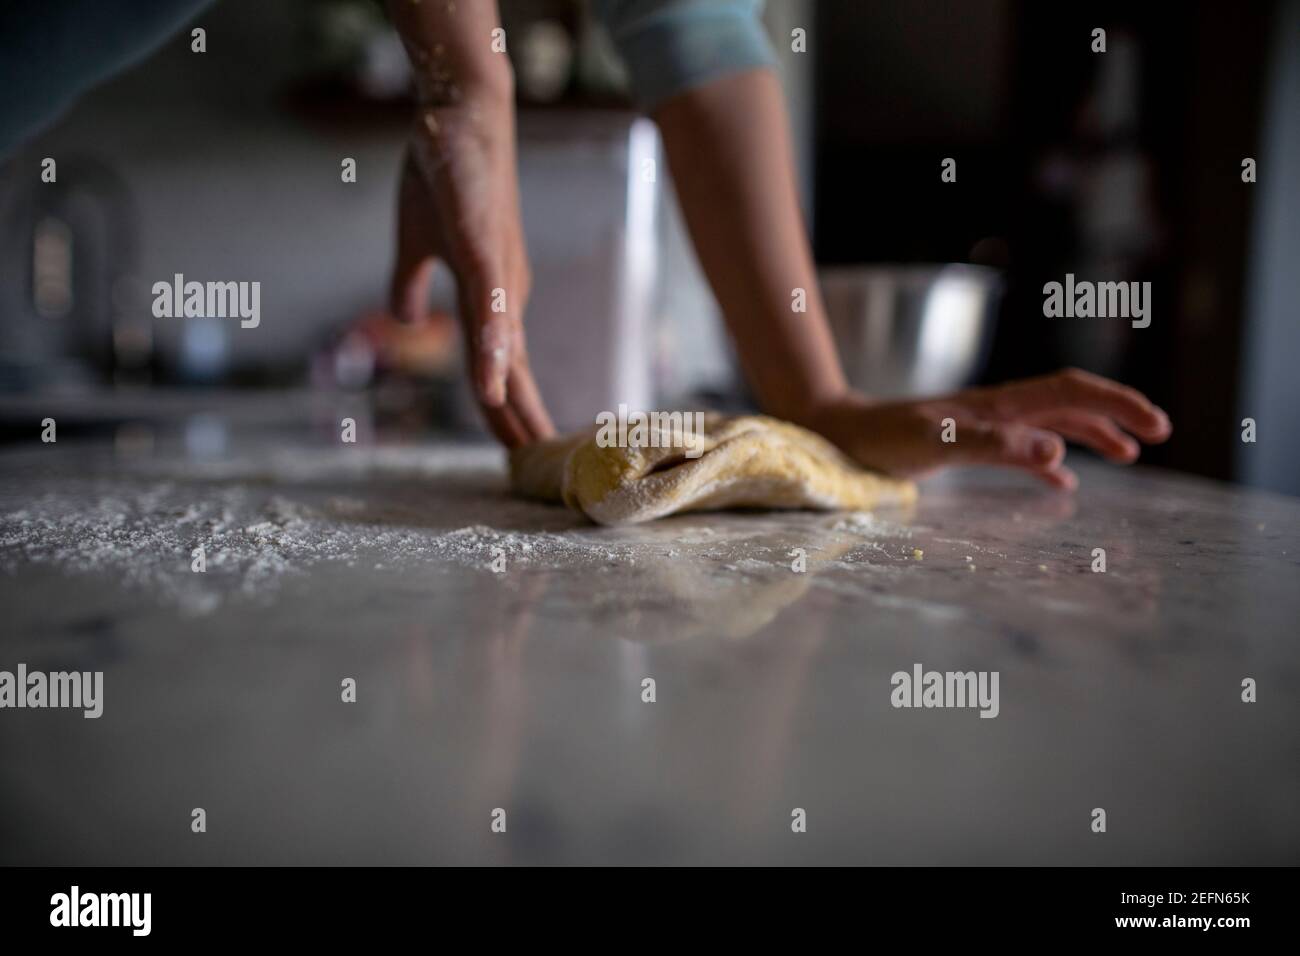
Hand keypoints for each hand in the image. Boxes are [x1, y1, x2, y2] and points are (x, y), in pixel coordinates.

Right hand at [390, 94, 553, 446]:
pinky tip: (496, 386)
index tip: (517, 456)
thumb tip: (404, 321)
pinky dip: (493, 352)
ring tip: (530, 452)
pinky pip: (488, 311)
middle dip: (522, 426)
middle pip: (513, 374)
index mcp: (490, 298)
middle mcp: (503, 295)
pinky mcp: (483, 249)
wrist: (456, 114)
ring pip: (508, 354)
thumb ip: (410, 284)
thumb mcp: (417, 242)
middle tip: (540, 476)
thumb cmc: (443, 172)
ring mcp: (497, 275)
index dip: (505, 412)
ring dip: (516, 404)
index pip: (499, 369)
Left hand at [802, 368, 1172, 489]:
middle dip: (1118, 413)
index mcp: (997, 405)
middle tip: (1159, 436)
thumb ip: (993, 447)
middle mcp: (997, 409)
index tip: (1156, 428)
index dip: (1117, 405)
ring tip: (1130, 455)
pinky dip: (1050, 462)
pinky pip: (1021, 449)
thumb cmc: (878, 439)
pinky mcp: (965, 443)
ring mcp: (983, 425)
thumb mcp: (935, 443)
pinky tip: (1063, 481)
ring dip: (1093, 433)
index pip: (1072, 392)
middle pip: (1071, 401)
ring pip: (1052, 423)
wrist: (835, 433)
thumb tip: (1058, 453)